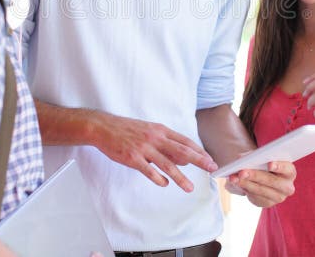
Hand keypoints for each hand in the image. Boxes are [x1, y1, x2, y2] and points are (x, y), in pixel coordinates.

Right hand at [92, 112, 217, 191]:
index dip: (199, 151)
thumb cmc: (127, 130)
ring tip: (189, 187)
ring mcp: (144, 148)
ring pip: (167, 164)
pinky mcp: (133, 157)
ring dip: (180, 177)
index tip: (210, 159)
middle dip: (198, 160)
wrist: (104, 128)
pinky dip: (158, 178)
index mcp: (160, 130)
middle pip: (181, 151)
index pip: (185, 141)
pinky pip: (149, 170)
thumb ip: (166, 144)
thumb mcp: (150, 132)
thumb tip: (184, 159)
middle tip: (211, 168)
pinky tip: (164, 184)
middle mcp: (155, 138)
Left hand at [226, 161, 295, 206]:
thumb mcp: (260, 157)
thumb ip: (253, 156)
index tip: (269, 164)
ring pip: (262, 190)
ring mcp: (278, 197)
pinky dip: (244, 189)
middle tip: (242, 172)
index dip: (280, 166)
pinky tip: (236, 183)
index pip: (288, 169)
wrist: (261, 176)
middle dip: (256, 176)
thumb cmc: (263, 163)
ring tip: (234, 178)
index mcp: (289, 171)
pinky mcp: (268, 203)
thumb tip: (241, 159)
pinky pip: (256, 197)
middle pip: (272, 181)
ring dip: (246, 184)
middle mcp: (287, 186)